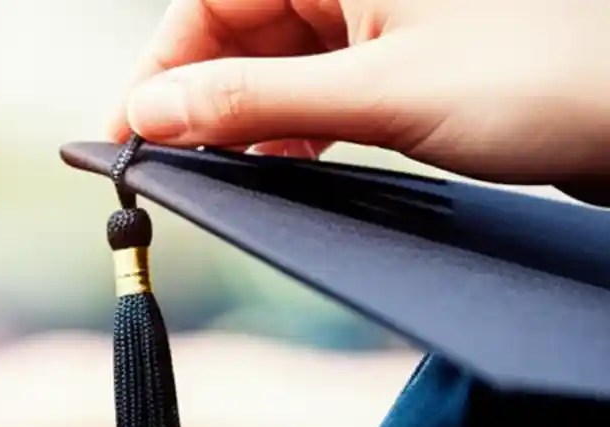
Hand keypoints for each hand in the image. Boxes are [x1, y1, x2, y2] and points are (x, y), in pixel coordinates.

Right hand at [108, 0, 609, 193]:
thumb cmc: (538, 80)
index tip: (128, 130)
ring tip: (232, 169)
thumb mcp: (374, 96)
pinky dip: (293, 125)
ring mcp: (381, 16)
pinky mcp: (404, 57)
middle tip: (173, 162)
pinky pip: (320, 84)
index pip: (210, 1)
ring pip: (276, 61)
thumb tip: (153, 108)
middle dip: (201, 97)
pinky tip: (288, 161)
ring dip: (246, 117)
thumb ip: (251, 101)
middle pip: (237, 30)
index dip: (160, 66)